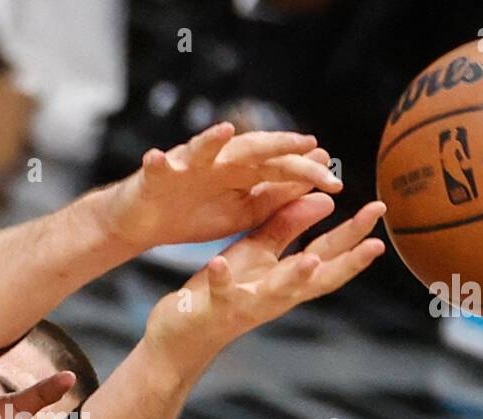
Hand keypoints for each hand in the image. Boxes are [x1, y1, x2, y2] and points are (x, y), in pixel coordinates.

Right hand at [102, 123, 339, 248]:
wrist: (147, 222)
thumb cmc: (195, 213)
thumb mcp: (244, 212)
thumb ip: (277, 198)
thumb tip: (321, 191)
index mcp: (242, 171)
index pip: (280, 167)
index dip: (306, 173)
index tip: (335, 183)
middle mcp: (218, 160)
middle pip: (251, 149)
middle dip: (277, 145)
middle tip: (305, 144)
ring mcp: (186, 164)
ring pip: (202, 147)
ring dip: (212, 139)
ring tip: (226, 131)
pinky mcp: (155, 175)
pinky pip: (156, 166)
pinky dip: (157, 161)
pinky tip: (157, 157)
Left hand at [146, 193, 385, 356]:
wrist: (183, 333)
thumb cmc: (225, 288)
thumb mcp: (258, 251)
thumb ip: (288, 226)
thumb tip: (325, 201)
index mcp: (287, 279)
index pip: (329, 255)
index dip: (355, 236)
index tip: (381, 210)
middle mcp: (275, 296)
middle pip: (317, 278)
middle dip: (347, 261)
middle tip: (376, 242)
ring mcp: (248, 304)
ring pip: (276, 292)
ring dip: (295, 278)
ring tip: (313, 260)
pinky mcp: (215, 308)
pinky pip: (220, 292)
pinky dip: (223, 278)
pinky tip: (221, 260)